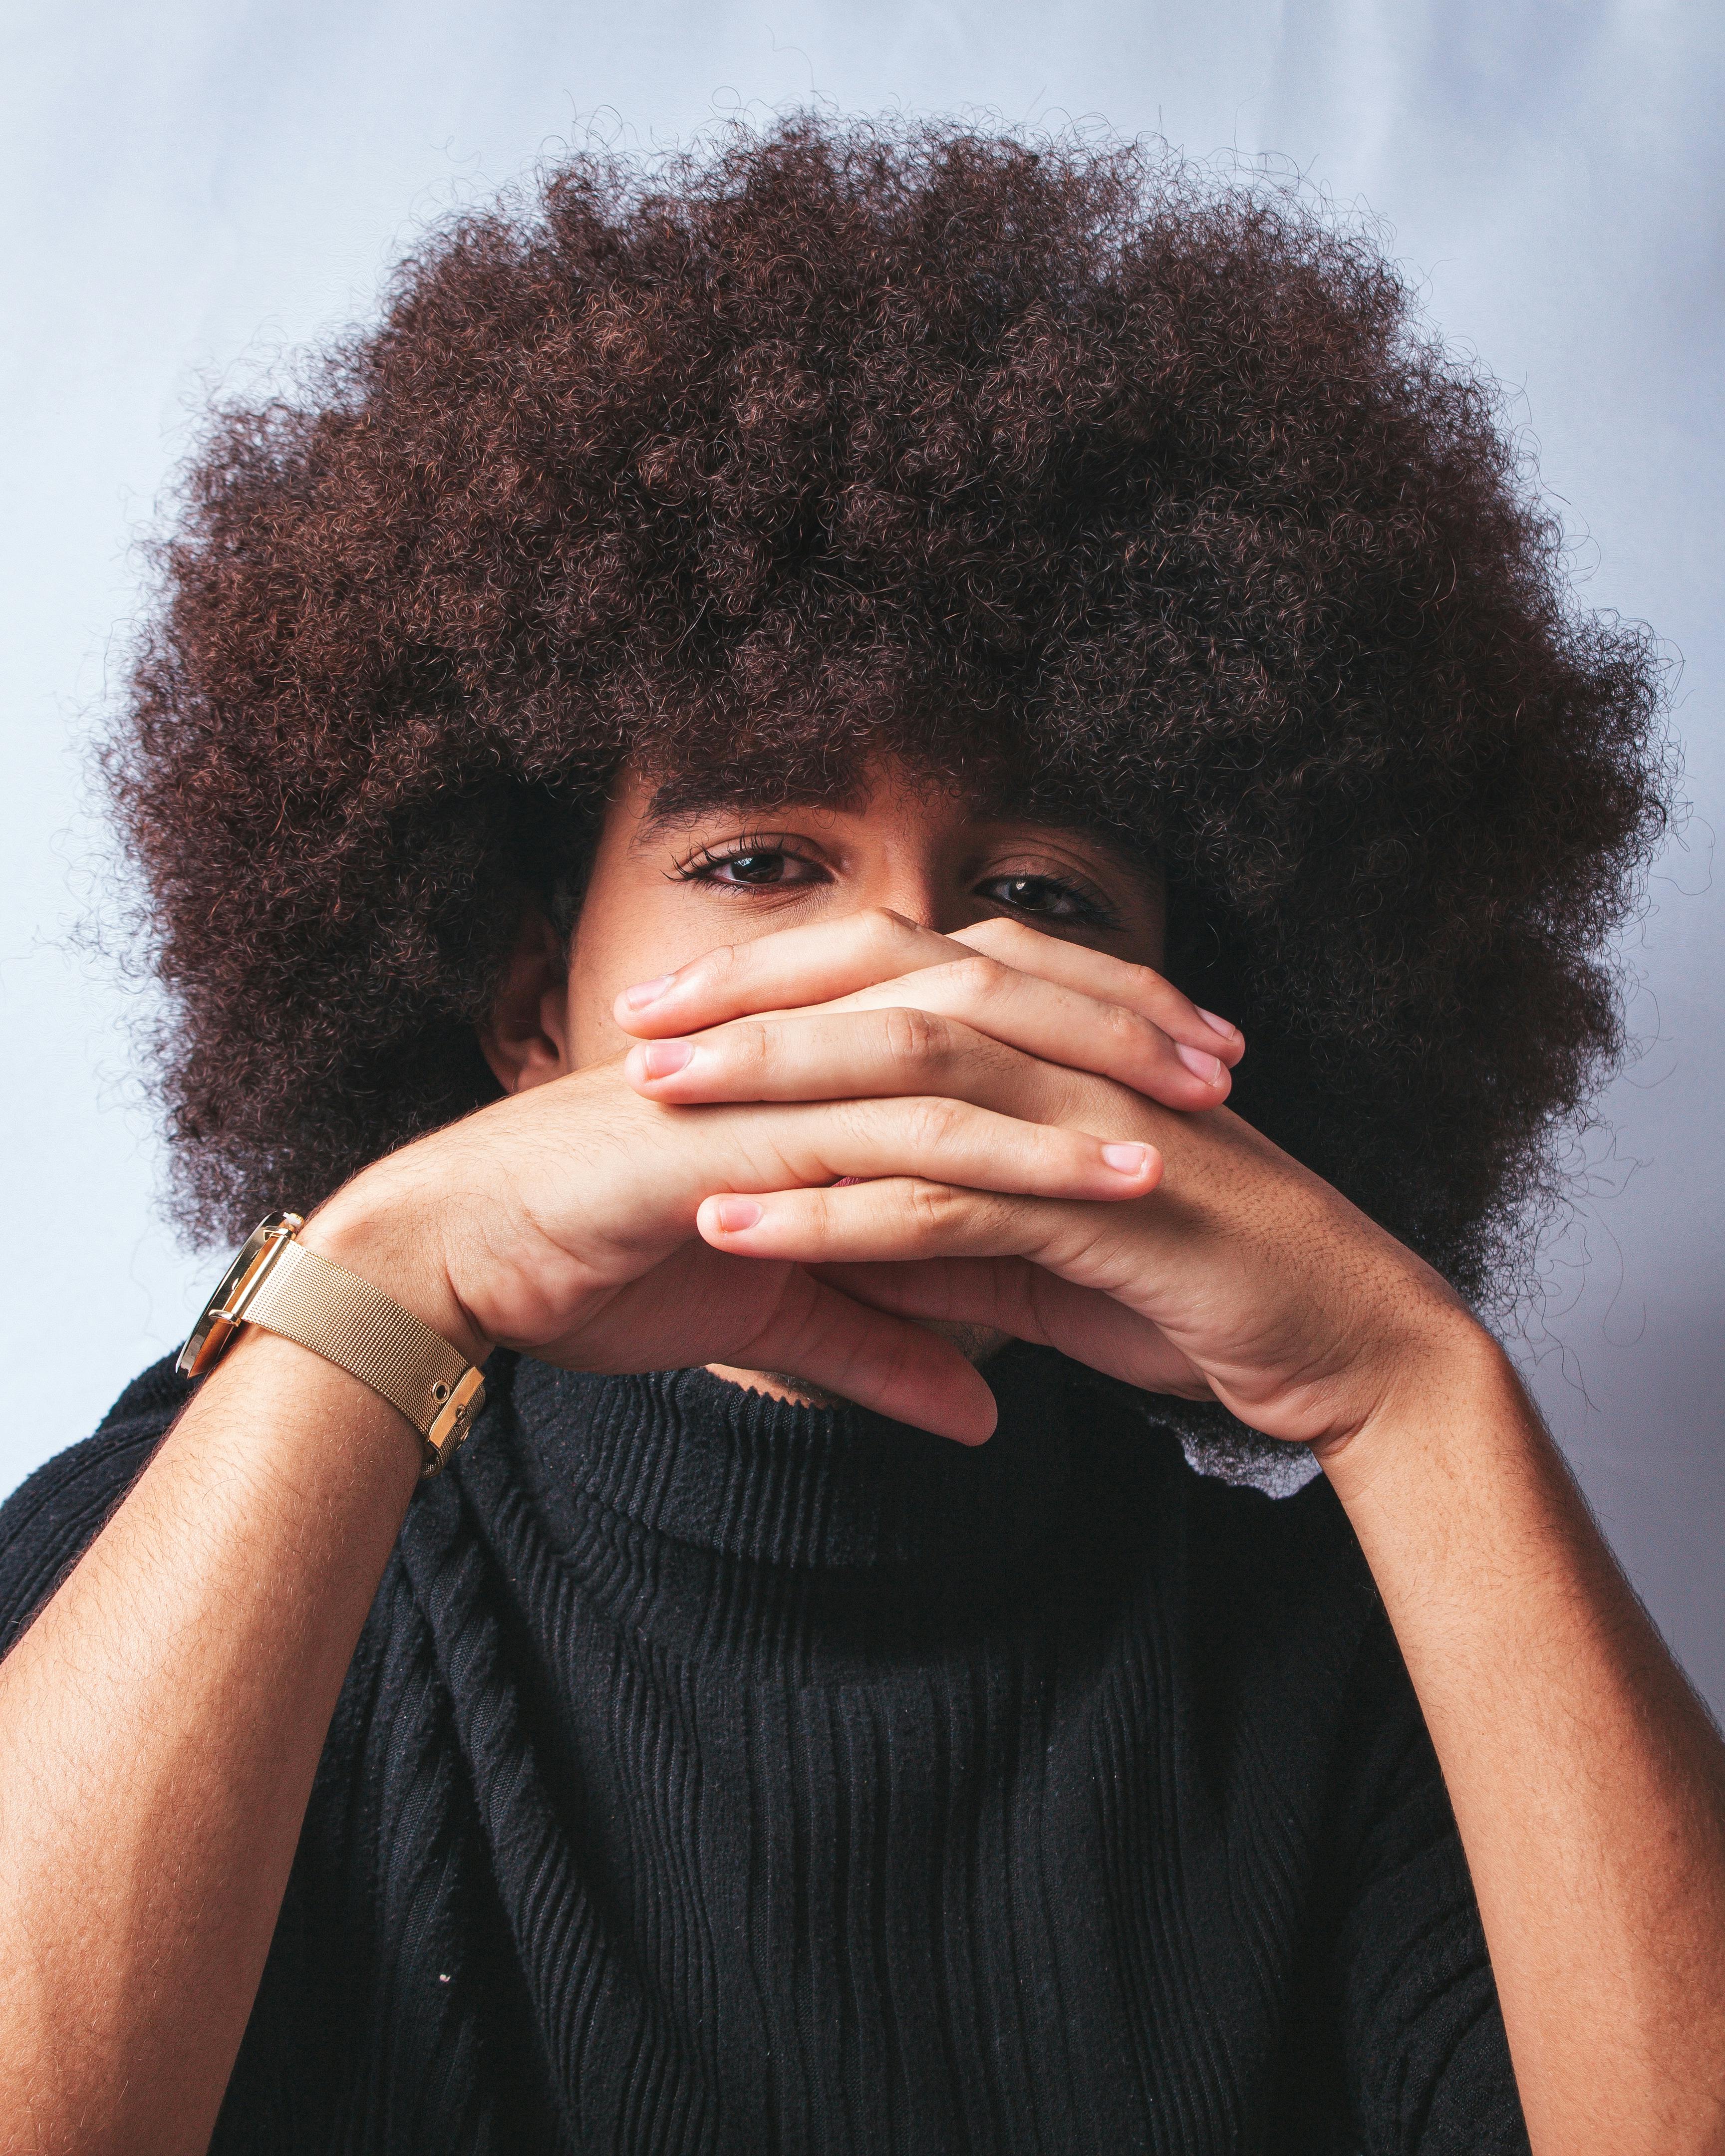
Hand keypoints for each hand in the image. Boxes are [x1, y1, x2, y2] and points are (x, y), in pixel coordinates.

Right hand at [305, 912, 1236, 1441]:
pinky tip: (1110, 1179)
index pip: (963, 1006)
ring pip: (966, 1054)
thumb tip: (985, 1408)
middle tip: (1228, 1052)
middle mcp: (797, 1045)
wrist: (449, 1263)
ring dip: (1095, 1075)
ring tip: (1209, 1109)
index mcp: (799, 1056)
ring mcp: (773, 1081)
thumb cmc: (592, 1261)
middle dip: (1115, 1015)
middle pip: (987, 993)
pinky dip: (1021, 1156)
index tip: (1176, 1056)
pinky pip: (909, 1140)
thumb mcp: (770, 1307)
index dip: (1072, 1016)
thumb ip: (881, 1344)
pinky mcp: (747, 1140)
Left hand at [617, 914, 1470, 1452]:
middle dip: (752, 997)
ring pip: (912, 1066)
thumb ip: (946, 1218)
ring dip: (775, 1080)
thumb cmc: (1199, 1283)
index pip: (899, 970)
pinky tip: (739, 1229)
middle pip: (891, 985)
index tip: (668, 1000)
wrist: (1347, 1345)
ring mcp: (1094, 1121)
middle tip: (630, 1017)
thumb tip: (831, 1221)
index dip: (779, 973)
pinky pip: (949, 1202)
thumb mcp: (1044, 1242)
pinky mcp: (1107, 1211)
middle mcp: (1074, 1054)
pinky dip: (836, 1213)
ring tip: (655, 1098)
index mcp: (1062, 1040)